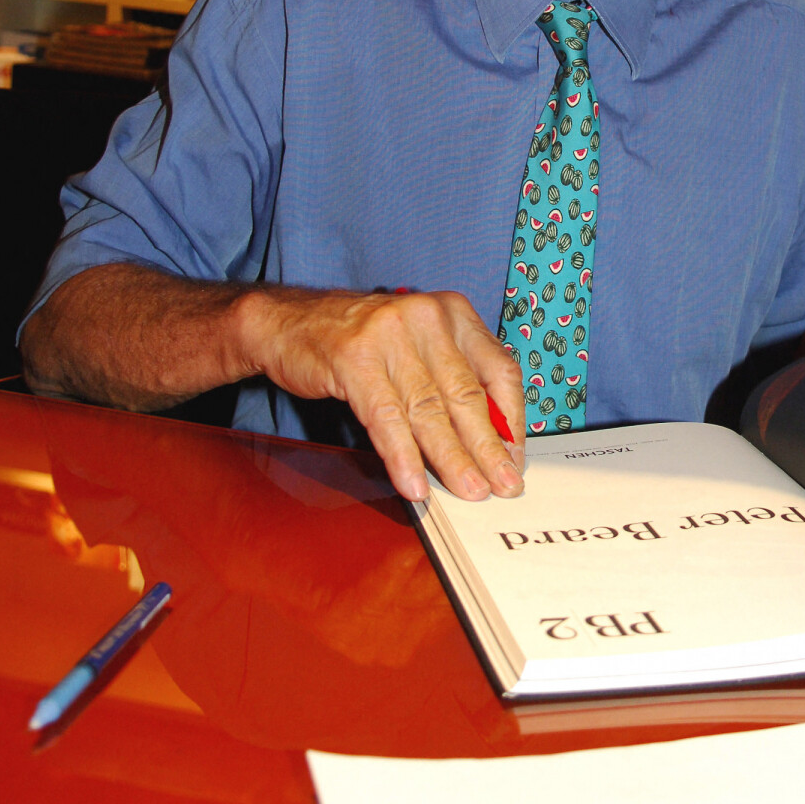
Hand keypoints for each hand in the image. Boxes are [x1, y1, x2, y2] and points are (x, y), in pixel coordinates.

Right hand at [237, 286, 524, 503]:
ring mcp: (390, 335)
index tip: (514, 458)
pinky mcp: (355, 359)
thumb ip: (456, 379)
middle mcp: (427, 317)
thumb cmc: (364, 341)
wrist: (290, 322)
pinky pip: (387, 418)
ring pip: (429, 410)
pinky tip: (415, 484)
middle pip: (467, 394)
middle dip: (487, 448)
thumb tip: (495, 439)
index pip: (500, 370)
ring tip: (468, 490)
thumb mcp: (420, 346)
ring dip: (451, 459)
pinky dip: (403, 456)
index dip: (511, 421)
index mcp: (454, 313)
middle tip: (502, 485)